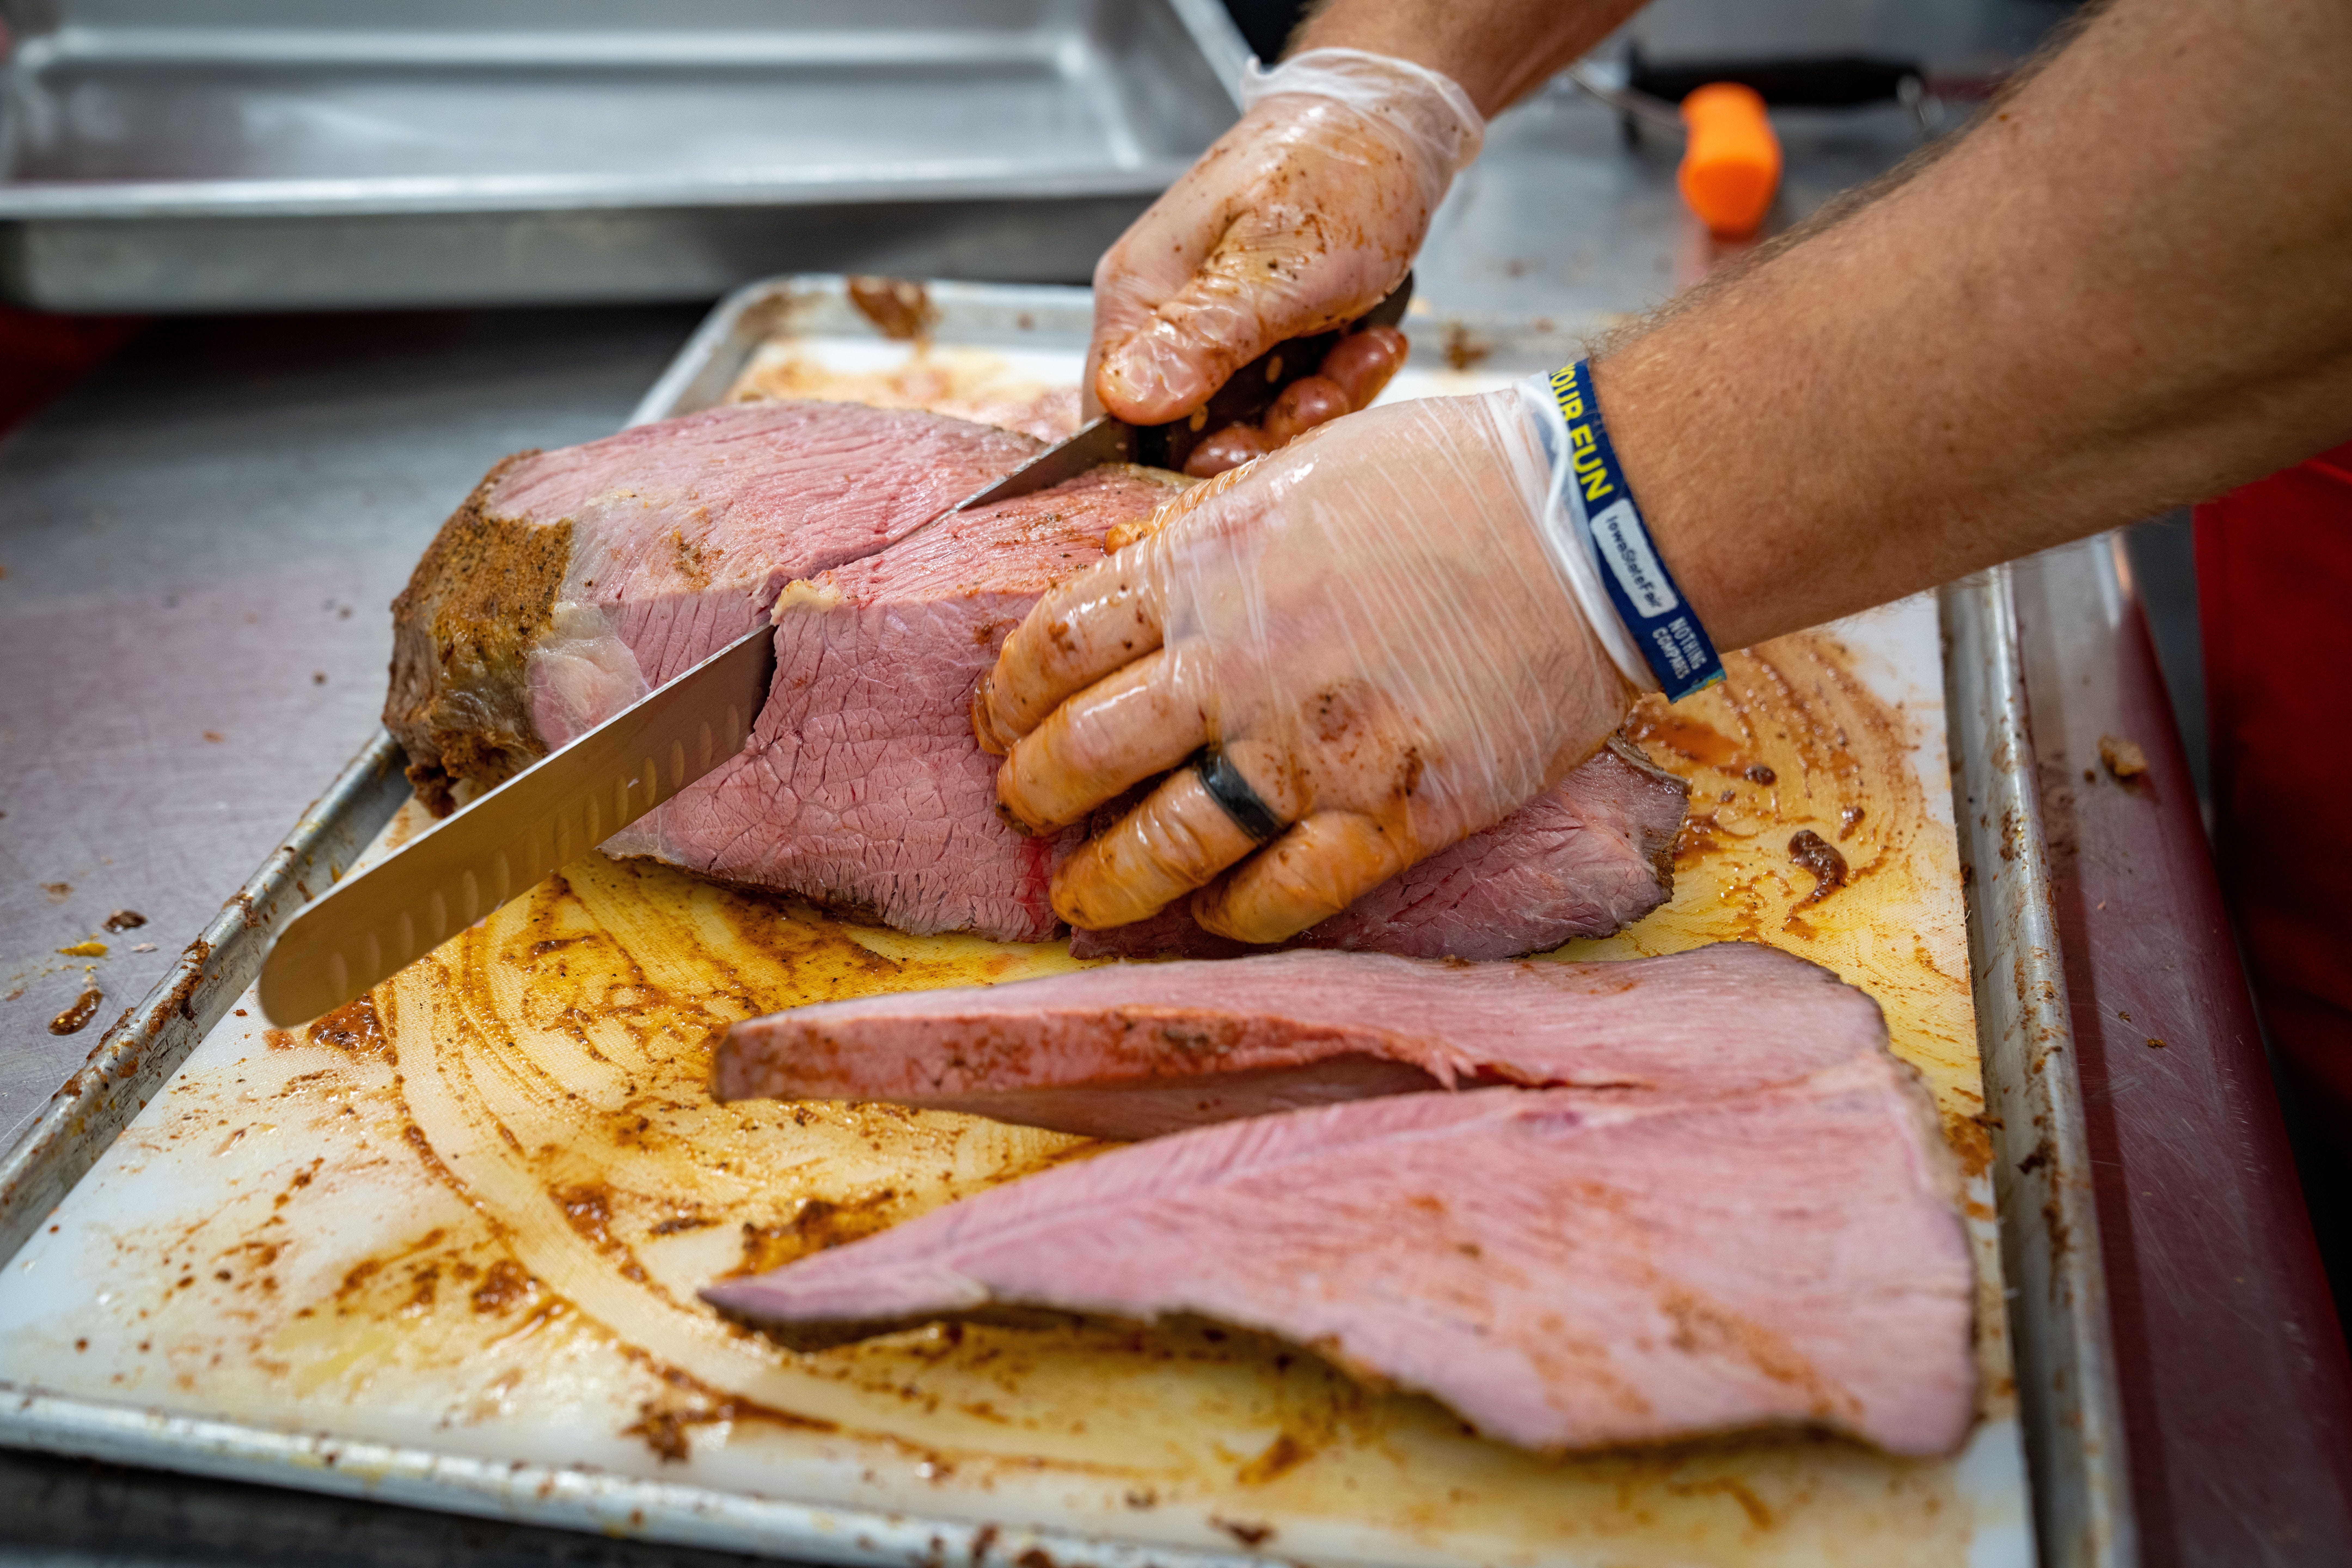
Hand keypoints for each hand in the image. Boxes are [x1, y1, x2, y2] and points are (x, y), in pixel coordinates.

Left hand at [973, 388, 1640, 943]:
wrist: (1594, 526)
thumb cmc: (1455, 478)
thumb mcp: (1298, 473)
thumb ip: (1208, 541)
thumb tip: (1133, 583)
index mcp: (1207, 569)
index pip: (1054, 649)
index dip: (1007, 700)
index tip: (999, 725)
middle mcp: (1241, 666)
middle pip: (1083, 756)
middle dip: (1033, 798)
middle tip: (1027, 815)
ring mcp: (1316, 750)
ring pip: (1165, 845)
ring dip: (1108, 882)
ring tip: (1083, 898)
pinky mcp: (1397, 814)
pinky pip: (1285, 893)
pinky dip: (1233, 915)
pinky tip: (1214, 914)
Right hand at [1087, 49, 1482, 426]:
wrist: (1391, 128)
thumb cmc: (1332, 174)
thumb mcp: (1276, 264)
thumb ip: (1203, 334)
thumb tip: (1126, 398)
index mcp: (1141, 297)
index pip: (1114, 416)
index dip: (1172, 457)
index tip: (1240, 450)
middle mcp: (1167, 322)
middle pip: (1187, 434)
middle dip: (1266, 431)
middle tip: (1323, 396)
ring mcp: (1219, 332)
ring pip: (1252, 422)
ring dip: (1318, 402)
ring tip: (1363, 351)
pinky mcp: (1266, 339)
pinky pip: (1292, 396)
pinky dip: (1340, 379)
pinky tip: (1372, 341)